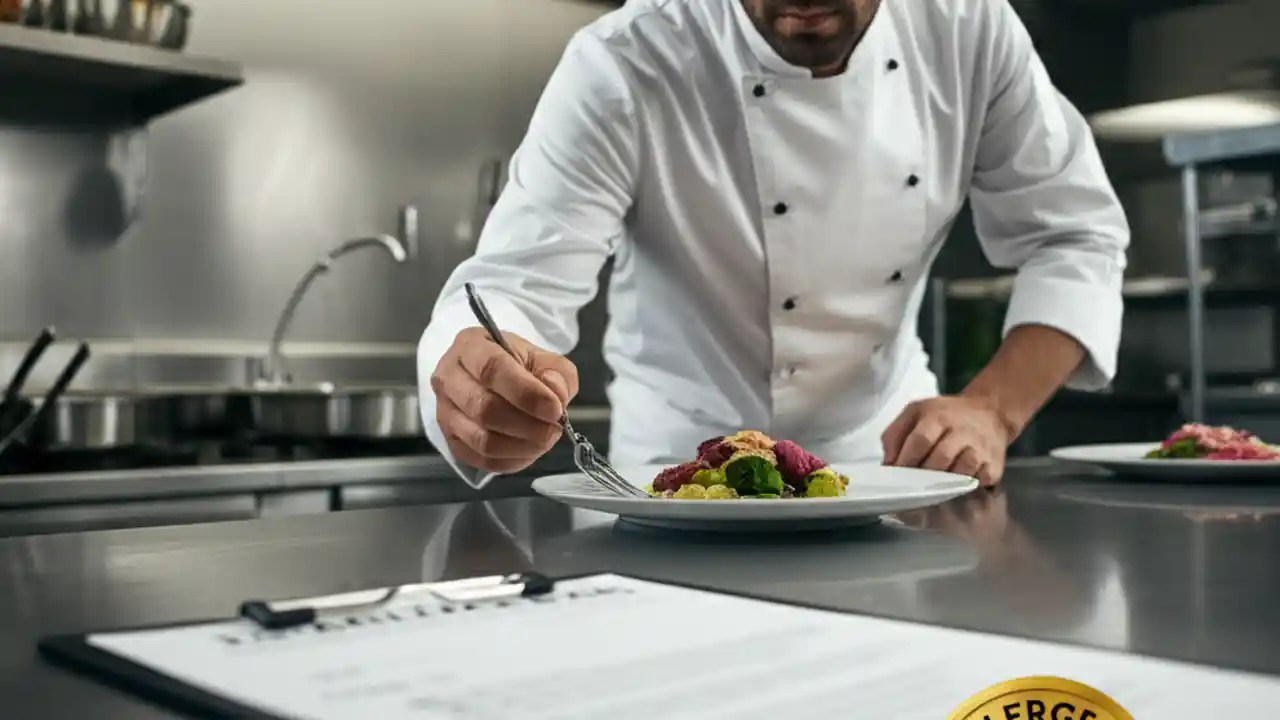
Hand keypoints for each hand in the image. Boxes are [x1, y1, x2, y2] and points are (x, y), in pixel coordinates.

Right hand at [429, 327, 577, 473]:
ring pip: (481, 440)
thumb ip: (557, 374)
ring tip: (545, 439)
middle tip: (554, 428)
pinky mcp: (451, 439)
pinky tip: (529, 450)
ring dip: (521, 446)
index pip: (493, 369)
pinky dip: (511, 461)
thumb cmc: (519, 366)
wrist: (496, 379)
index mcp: (471, 346)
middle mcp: (448, 378)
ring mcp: (445, 411)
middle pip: (484, 409)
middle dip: (527, 425)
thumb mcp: (545, 359)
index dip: (526, 393)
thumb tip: (555, 396)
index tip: (554, 409)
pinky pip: (480, 459)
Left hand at [880, 395, 1013, 486]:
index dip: (906, 460)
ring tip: (933, 486)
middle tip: (912, 485)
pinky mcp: (995, 465)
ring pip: (960, 472)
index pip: (921, 440)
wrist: (990, 412)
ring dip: (943, 483)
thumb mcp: (915, 412)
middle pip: (940, 459)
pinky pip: (979, 481)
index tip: (896, 474)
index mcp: (938, 415)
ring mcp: (981, 448)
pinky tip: (957, 486)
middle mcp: (962, 431)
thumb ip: (895, 434)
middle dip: (922, 475)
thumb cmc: (945, 415)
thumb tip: (887, 464)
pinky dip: (966, 487)